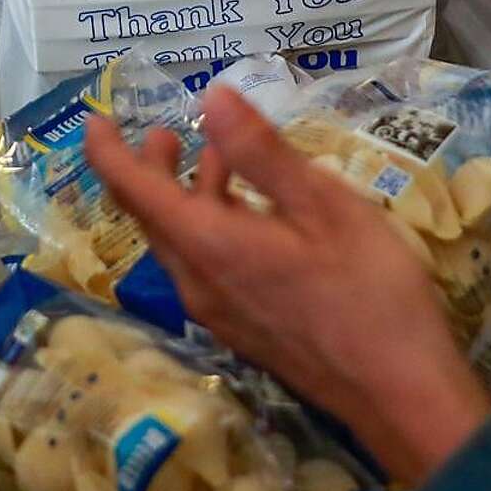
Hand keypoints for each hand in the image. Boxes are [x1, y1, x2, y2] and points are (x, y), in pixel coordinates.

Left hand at [84, 88, 490, 485]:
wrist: (397, 394)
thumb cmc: (368, 290)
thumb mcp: (324, 206)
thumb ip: (262, 152)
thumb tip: (211, 96)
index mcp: (209, 244)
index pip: (135, 191)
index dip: (108, 151)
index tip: (94, 118)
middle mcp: (198, 280)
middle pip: (153, 218)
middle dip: (150, 170)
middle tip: (166, 132)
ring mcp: (219, 310)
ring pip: (181, 243)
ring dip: (187, 197)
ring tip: (212, 158)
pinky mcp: (243, 327)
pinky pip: (204, 266)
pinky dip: (212, 226)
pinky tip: (252, 213)